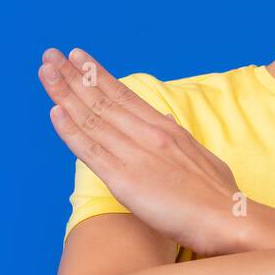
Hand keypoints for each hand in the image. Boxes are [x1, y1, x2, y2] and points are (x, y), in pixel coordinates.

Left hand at [38, 47, 243, 256]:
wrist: (229, 219)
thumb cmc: (220, 196)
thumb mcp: (201, 158)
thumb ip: (179, 140)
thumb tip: (168, 125)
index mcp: (167, 129)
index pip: (125, 96)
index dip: (100, 76)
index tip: (80, 59)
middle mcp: (149, 135)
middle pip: (104, 100)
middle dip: (74, 76)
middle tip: (51, 55)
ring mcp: (136, 155)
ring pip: (93, 119)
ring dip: (65, 94)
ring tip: (45, 71)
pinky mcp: (125, 180)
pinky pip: (91, 151)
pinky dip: (70, 132)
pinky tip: (54, 113)